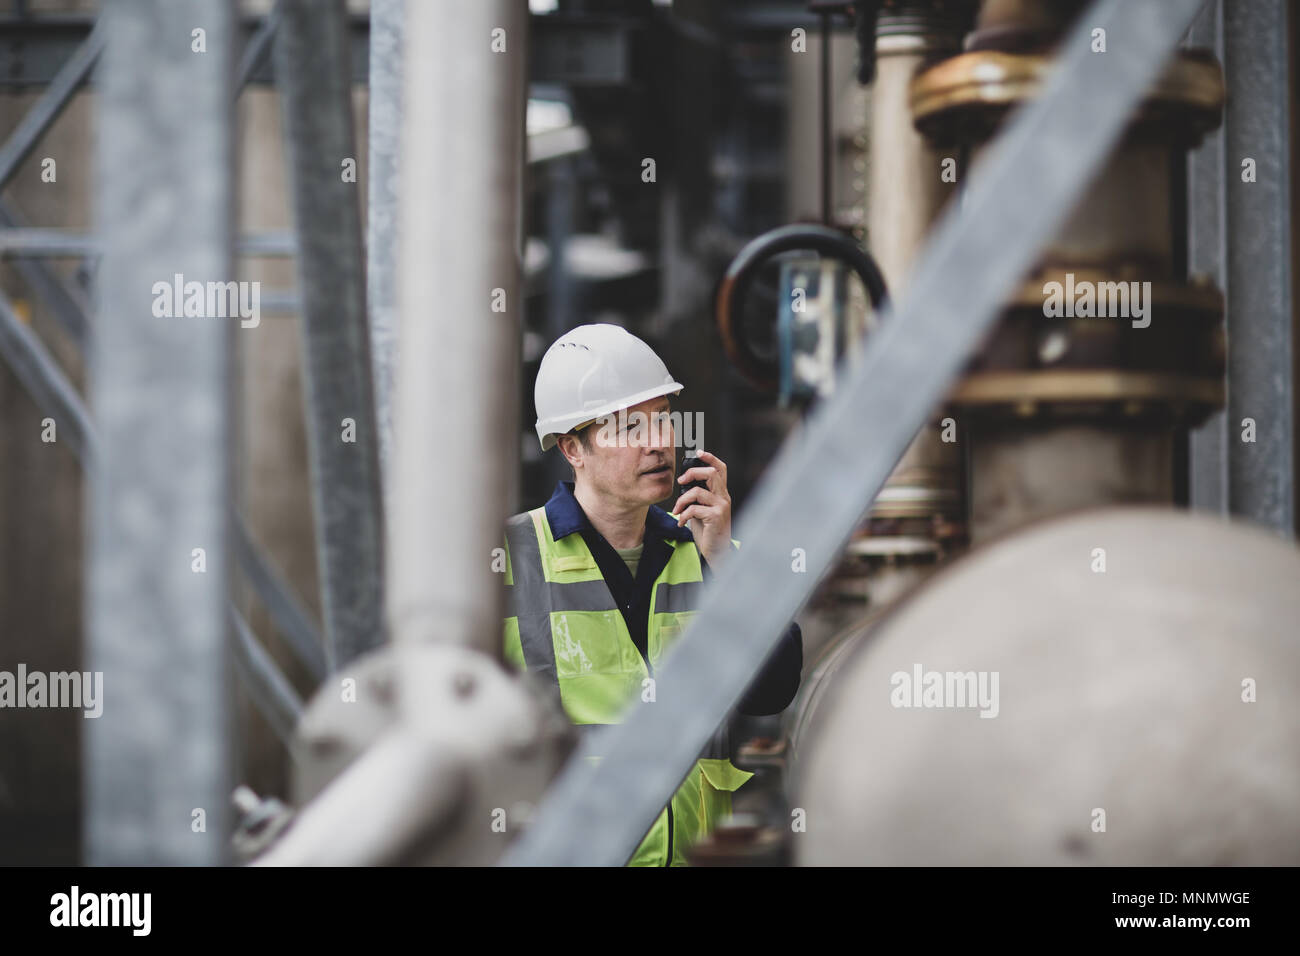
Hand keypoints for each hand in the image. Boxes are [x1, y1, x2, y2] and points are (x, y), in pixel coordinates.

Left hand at [675, 450, 732, 568]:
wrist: (717, 552)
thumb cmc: (708, 531)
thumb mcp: (703, 510)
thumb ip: (698, 497)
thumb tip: (683, 485)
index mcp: (721, 493)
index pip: (721, 469)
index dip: (710, 457)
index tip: (698, 452)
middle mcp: (724, 497)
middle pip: (710, 473)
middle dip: (692, 473)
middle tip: (681, 481)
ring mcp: (721, 507)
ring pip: (697, 491)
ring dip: (682, 500)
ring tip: (677, 511)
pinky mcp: (715, 517)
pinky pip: (694, 509)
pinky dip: (683, 515)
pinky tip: (681, 522)